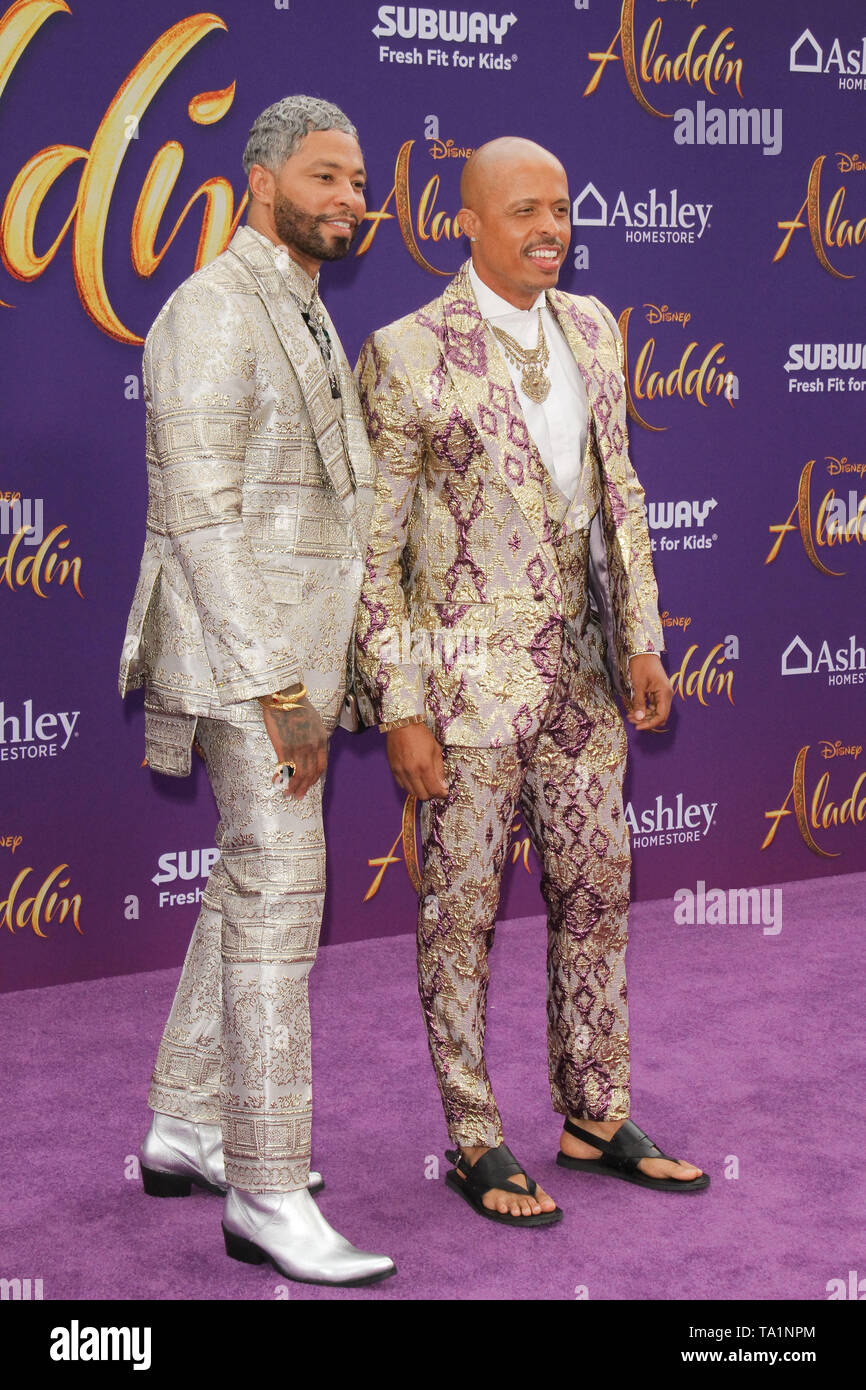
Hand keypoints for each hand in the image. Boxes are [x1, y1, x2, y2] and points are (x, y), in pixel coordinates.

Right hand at [260, 684, 328, 799]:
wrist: (285, 696)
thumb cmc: (297, 706)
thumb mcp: (314, 721)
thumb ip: (314, 736)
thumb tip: (311, 747)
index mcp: (321, 740)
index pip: (321, 766)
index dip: (315, 778)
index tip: (309, 784)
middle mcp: (312, 746)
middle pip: (310, 773)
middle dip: (304, 787)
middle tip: (298, 796)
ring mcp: (299, 748)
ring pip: (298, 774)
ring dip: (293, 786)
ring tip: (288, 794)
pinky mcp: (284, 747)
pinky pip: (285, 767)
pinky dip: (281, 777)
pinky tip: (276, 782)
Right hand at [386, 723, 447, 800]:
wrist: (402, 725)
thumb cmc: (420, 735)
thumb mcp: (436, 750)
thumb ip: (439, 770)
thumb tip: (443, 785)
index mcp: (425, 766)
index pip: (434, 790)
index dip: (441, 793)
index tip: (444, 792)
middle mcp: (412, 772)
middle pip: (422, 795)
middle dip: (431, 794)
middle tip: (435, 788)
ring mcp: (401, 772)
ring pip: (411, 792)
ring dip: (420, 791)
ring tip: (425, 783)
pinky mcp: (393, 770)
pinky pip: (402, 785)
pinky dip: (410, 786)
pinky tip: (415, 779)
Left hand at [626, 654, 671, 731]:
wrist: (644, 652)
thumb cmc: (641, 665)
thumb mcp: (638, 684)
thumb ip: (639, 702)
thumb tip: (639, 718)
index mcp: (665, 693)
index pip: (661, 716)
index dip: (650, 724)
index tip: (638, 727)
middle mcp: (666, 695)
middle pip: (659, 716)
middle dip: (645, 720)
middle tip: (630, 720)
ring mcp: (662, 694)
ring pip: (655, 712)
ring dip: (644, 716)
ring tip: (629, 716)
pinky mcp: (657, 693)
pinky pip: (653, 706)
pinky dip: (644, 710)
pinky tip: (633, 710)